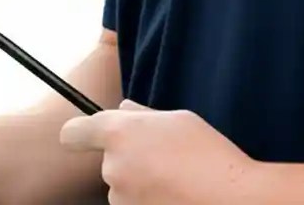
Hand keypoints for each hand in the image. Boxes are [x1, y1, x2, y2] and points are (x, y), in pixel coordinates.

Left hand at [60, 100, 261, 204]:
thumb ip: (144, 115)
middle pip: (108, 161)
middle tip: (164, 158)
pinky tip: (175, 194)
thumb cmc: (209, 154)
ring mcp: (120, 197)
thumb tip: (124, 110)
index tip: (89, 138)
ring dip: (139, 184)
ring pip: (121, 187)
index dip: (80, 134)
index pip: (74, 133)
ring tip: (175, 179)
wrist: (229, 198)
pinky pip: (133, 204)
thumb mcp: (179, 120)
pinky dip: (148, 200)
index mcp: (120, 133)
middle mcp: (112, 166)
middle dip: (129, 159)